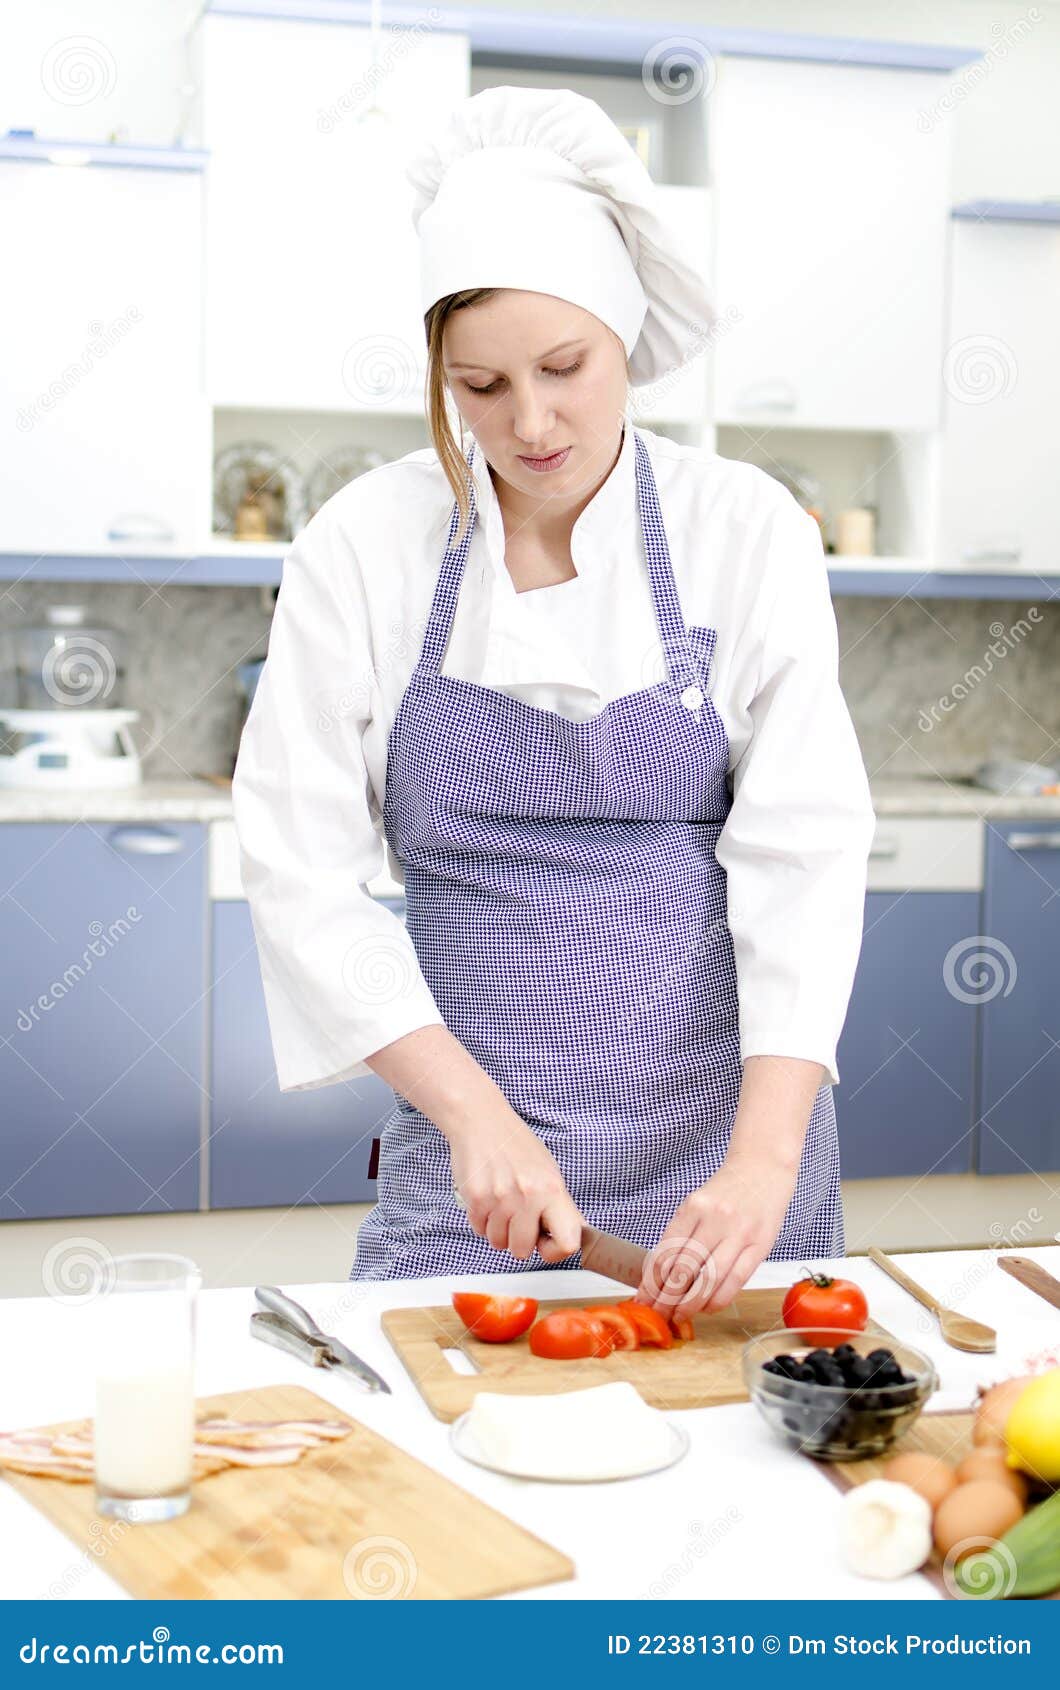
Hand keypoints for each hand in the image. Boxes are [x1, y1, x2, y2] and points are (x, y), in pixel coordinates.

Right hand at [448, 1111, 583, 1264]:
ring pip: (498, 1242)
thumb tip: (573, 1236)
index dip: (555, 1250)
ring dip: (498, 1229)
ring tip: (501, 1203)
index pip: (567, 1243)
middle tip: (518, 1218)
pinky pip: (479, 1229)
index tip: (546, 1241)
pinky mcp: (476, 1198)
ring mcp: (500, 1198)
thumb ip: (559, 1206)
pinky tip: (487, 1198)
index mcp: (552, 1190)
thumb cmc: (516, 1145)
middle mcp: (528, 1196)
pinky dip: (482, 1220)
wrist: (482, 1121)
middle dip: (519, 1240)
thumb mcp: (549, 1172)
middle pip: (522, 1250)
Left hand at [634, 1153, 798, 1319]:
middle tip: (657, 1315)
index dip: (652, 1281)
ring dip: (691, 1304)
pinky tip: (707, 1308)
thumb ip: (682, 1234)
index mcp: (693, 1207)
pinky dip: (718, 1300)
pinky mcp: (760, 1245)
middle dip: (667, 1298)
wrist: (763, 1169)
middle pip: (684, 1268)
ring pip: (709, 1279)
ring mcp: (739, 1233)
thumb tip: (661, 1275)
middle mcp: (715, 1219)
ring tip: (679, 1317)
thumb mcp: (697, 1203)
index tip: (642, 1300)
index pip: (666, 1252)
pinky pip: (735, 1280)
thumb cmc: (727, 1191)